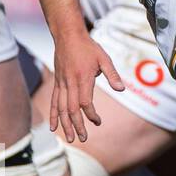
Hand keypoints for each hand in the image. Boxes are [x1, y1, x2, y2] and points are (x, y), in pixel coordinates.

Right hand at [50, 27, 123, 143]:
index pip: (84, 102)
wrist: (68, 36)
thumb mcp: (104, 58)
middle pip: (71, 109)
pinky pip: (54, 101)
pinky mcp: (57, 83)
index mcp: (82, 78)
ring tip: (70, 138)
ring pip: (61, 108)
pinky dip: (54, 115)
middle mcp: (69, 83)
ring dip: (65, 124)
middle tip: (82, 138)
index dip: (91, 114)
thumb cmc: (88, 47)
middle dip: (77, 125)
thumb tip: (121, 89)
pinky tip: (54, 127)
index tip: (98, 121)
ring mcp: (61, 84)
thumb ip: (112, 74)